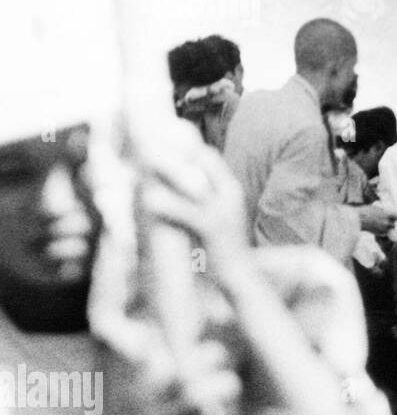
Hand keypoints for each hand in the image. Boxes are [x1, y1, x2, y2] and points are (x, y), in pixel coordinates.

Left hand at [137, 124, 248, 269]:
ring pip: (190, 180)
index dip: (182, 145)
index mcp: (230, 188)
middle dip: (172, 151)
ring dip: (164, 172)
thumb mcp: (214, 216)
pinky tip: (145, 199)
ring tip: (138, 167)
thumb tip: (176, 186)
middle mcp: (229, 193)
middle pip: (200, 159)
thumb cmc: (222, 247)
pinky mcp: (212, 226)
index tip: (157, 139)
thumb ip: (199, 199)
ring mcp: (223, 208)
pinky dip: (164, 203)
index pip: (207, 155)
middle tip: (143, 146)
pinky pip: (184, 209)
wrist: (239, 275)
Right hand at [360, 204, 396, 234]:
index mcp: (387, 215)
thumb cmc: (365, 211)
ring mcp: (382, 229)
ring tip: (383, 225)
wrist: (357, 219)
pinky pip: (383, 233)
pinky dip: (382, 232)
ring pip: (388, 230)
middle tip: (388, 221)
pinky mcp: (377, 233)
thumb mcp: (375, 207)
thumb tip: (383, 210)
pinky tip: (379, 229)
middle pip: (393, 225)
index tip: (395, 217)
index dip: (396, 217)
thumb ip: (381, 210)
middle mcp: (386, 222)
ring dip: (387, 228)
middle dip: (391, 223)